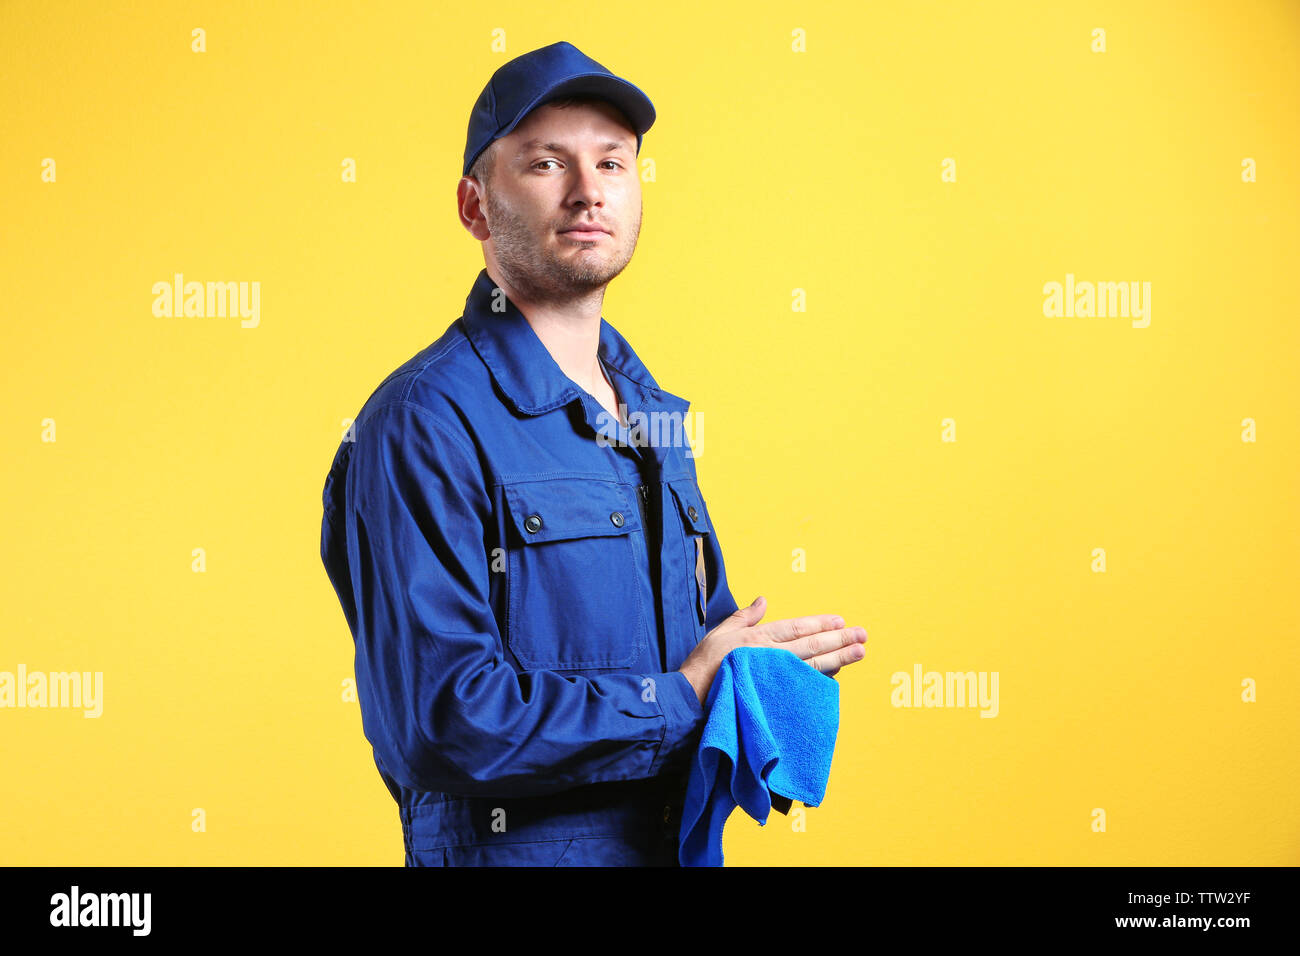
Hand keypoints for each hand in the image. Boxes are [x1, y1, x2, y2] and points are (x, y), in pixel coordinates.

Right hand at [678, 596, 866, 706]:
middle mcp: (771, 656)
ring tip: (859, 652)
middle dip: (840, 640)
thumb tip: (763, 600)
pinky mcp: (775, 695)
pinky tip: (838, 675)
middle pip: (812, 646)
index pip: (797, 628)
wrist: (692, 700)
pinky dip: (822, 680)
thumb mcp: (720, 633)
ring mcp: (775, 677)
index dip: (820, 624)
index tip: (840, 621)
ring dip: (840, 658)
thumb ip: (744, 617)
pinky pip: (804, 687)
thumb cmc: (704, 666)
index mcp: (759, 638)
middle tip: (863, 635)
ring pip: (814, 665)